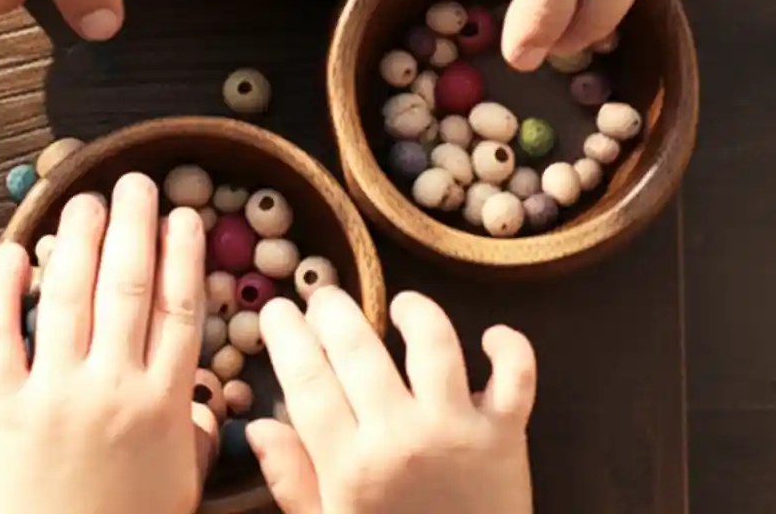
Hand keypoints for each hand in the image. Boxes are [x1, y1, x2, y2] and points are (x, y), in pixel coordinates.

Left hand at [0, 174, 216, 513]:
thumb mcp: (181, 487)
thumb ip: (194, 435)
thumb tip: (203, 397)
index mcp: (162, 404)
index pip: (178, 308)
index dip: (181, 254)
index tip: (183, 216)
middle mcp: (111, 386)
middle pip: (127, 287)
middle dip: (134, 226)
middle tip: (136, 184)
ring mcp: (54, 393)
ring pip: (70, 298)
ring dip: (79, 240)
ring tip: (87, 198)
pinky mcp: (2, 409)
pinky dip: (2, 290)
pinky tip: (14, 251)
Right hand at [247, 288, 536, 513]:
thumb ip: (292, 480)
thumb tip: (259, 428)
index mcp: (349, 465)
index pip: (306, 381)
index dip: (287, 337)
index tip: (277, 312)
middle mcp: (400, 437)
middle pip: (358, 349)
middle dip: (333, 311)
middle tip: (325, 297)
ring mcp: (456, 431)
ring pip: (434, 344)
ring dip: (415, 313)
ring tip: (401, 305)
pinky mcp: (505, 435)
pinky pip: (516, 376)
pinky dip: (509, 348)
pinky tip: (492, 336)